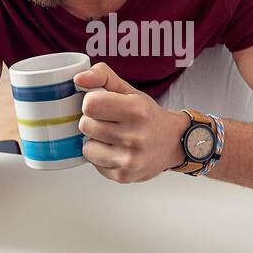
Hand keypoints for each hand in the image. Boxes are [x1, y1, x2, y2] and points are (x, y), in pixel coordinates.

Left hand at [74, 62, 187, 183]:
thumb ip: (102, 76)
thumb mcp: (129, 90)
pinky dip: (101, 157)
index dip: (91, 103)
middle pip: (85, 125)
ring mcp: (129, 159)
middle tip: (108, 122)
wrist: (173, 143)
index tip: (101, 105)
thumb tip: (78, 79)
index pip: (90, 104)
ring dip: (94, 141)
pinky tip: (116, 151)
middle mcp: (134, 136)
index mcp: (136, 110)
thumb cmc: (148, 116)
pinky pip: (94, 164)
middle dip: (92, 121)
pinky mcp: (123, 176)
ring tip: (111, 138)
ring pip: (87, 147)